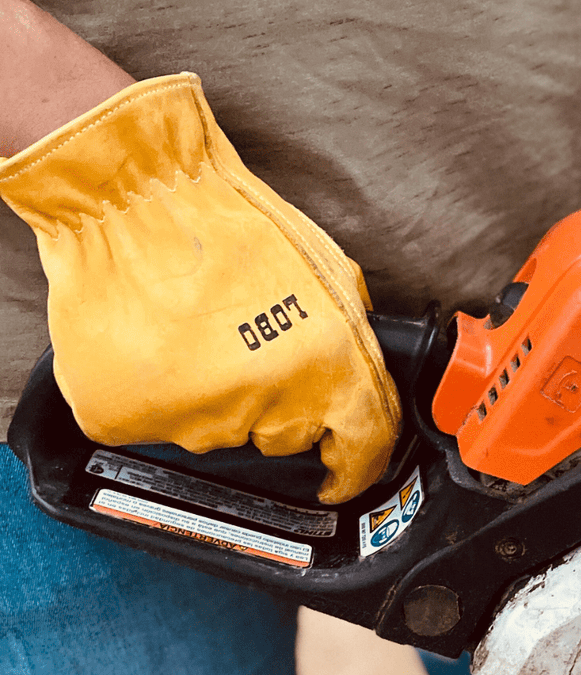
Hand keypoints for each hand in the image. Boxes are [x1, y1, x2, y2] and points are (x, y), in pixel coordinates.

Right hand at [0, 73, 400, 503]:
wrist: (133, 196)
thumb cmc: (229, 222)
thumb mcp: (329, 270)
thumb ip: (352, 337)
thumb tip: (357, 382)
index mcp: (325, 363)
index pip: (362, 447)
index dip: (357, 468)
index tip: (343, 478)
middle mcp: (263, 399)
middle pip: (283, 437)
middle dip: (275, 405)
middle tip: (247, 345)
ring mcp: (190, 416)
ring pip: (216, 431)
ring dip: (213, 396)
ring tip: (196, 334)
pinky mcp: (125, 419)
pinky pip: (155, 425)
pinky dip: (157, 396)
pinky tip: (157, 346)